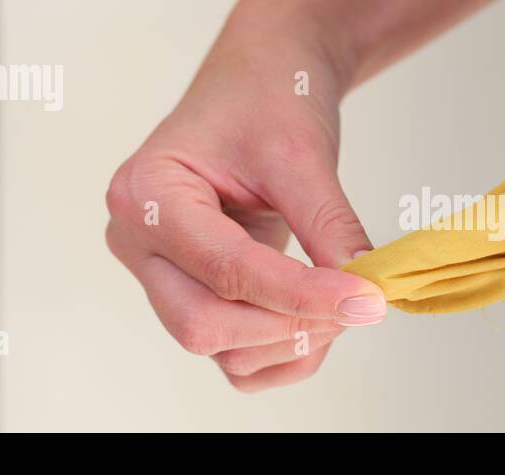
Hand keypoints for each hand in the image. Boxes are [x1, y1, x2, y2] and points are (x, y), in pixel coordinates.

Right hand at [106, 0, 488, 391]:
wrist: (263, 85)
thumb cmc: (268, 100)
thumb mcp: (302, 154)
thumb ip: (328, 226)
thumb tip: (364, 295)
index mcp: (145, 195)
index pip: (224, 269)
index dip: (300, 293)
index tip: (365, 299)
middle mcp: (139, 244)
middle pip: (205, 325)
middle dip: (291, 323)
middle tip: (361, 301)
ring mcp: (162, 277)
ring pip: (221, 350)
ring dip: (292, 341)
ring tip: (343, 296)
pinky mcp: (194, 297)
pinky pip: (236, 358)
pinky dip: (285, 352)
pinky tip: (322, 316)